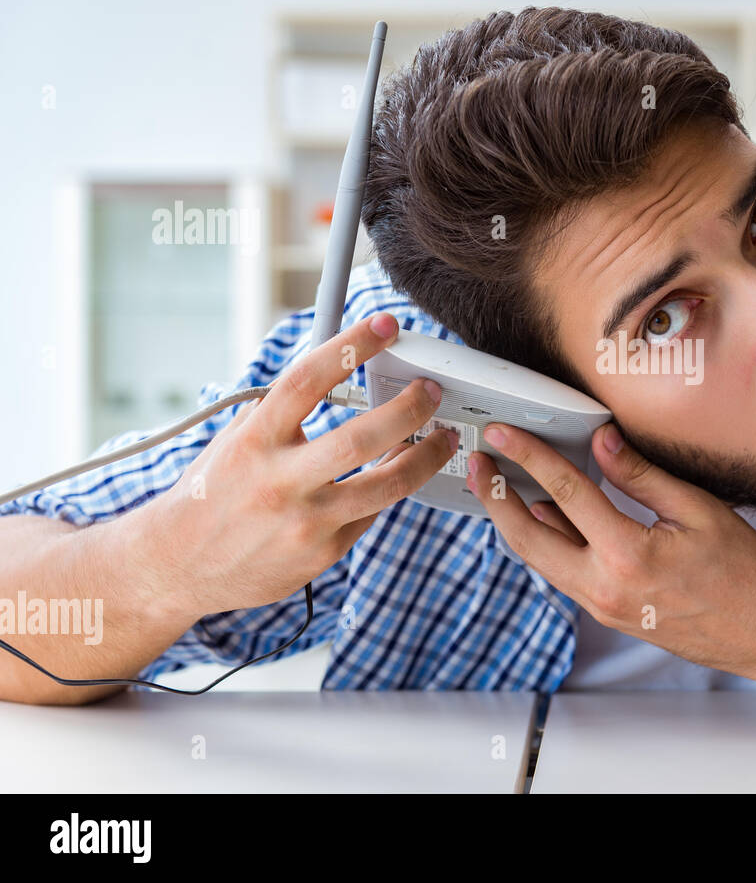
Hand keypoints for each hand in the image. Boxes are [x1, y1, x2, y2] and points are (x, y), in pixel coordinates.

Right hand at [145, 312, 459, 618]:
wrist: (177, 565)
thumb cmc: (211, 491)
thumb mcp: (235, 439)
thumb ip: (281, 409)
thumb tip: (333, 366)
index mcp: (254, 439)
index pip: (308, 379)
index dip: (351, 346)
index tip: (386, 324)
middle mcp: (279, 479)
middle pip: (362, 437)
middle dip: (410, 409)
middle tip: (432, 391)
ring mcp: (304, 520)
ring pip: (386, 484)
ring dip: (425, 457)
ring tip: (443, 438)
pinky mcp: (322, 552)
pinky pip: (372, 513)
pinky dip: (390, 490)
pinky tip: (399, 474)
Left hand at [465, 422, 755, 684]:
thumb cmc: (744, 570)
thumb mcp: (696, 508)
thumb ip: (640, 475)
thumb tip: (602, 440)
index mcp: (627, 554)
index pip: (564, 493)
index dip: (528, 456)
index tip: (502, 434)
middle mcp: (604, 587)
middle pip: (527, 538)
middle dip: (495, 498)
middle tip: (478, 464)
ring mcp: (602, 607)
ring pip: (540, 560)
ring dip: (515, 522)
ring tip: (499, 487)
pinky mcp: (608, 614)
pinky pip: (564, 574)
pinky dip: (547, 543)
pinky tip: (543, 518)